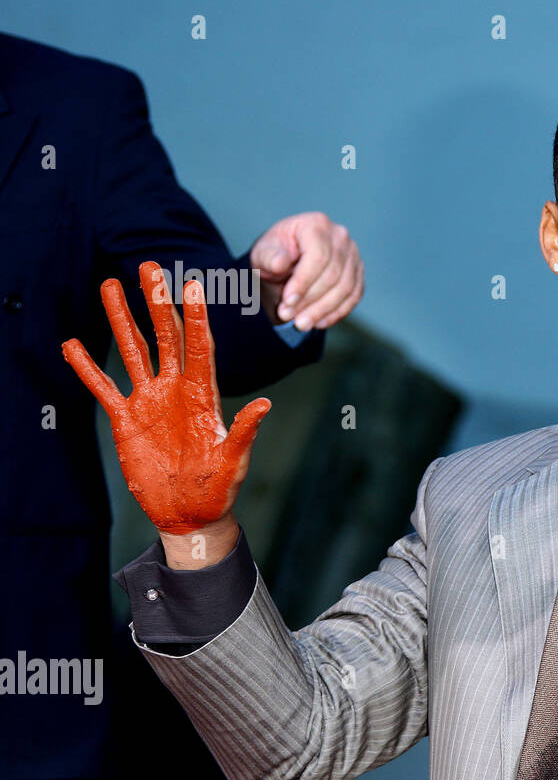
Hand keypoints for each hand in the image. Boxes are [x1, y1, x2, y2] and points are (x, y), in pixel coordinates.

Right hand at [62, 261, 270, 536]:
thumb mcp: (235, 459)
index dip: (195, 316)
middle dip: (156, 301)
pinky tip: (72, 344)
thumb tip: (264, 405)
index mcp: (204, 395)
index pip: (200, 347)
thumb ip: (245, 431)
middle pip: (164, 336)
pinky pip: (102, 387)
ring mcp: (149, 401)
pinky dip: (86, 368)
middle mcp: (176, 389)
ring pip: (132, 351)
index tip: (192, 284)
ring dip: (119, 320)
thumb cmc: (219, 487)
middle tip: (148, 266)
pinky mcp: (125, 419)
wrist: (190, 513)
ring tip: (108, 285)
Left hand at [251, 210, 362, 329]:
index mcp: (316, 224)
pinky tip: (318, 323)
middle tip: (289, 317)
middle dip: (310, 300)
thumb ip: (269, 258)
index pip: (317, 257)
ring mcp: (353, 255)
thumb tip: (281, 263)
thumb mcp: (263, 254)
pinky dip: (336, 313)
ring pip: (345, 288)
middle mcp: (340, 237)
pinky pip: (353, 297)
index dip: (303, 282)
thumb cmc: (274, 255)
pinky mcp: (358, 273)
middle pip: (333, 274)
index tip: (287, 302)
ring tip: (301, 324)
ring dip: (322, 310)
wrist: (287, 261)